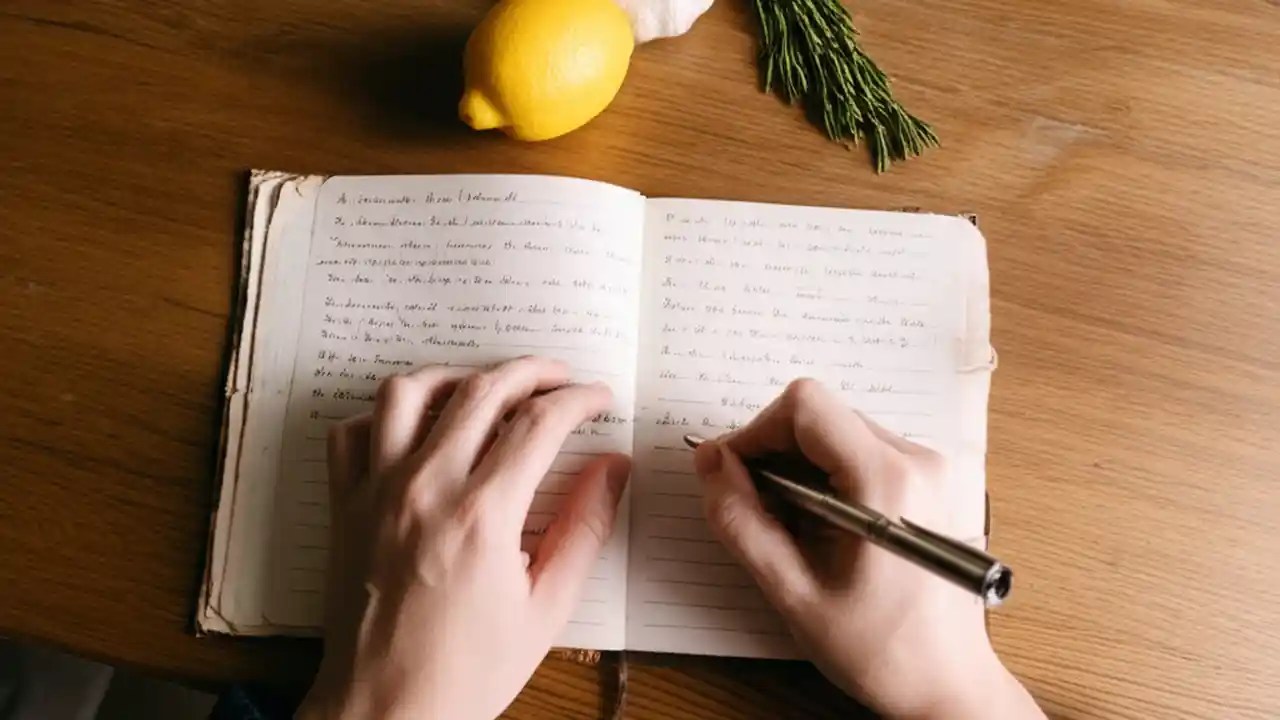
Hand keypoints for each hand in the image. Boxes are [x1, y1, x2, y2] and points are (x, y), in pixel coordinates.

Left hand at [297, 357, 630, 719]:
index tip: (596, 399)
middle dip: (532, 372)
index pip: (540, 423)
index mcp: (482, 517)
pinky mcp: (345, 507)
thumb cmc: (466, 672)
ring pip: (408, 392)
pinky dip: (382, 415)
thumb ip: (584, 527)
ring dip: (455, 376)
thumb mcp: (546, 607)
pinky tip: (415, 427)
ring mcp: (377, 493)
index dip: (578, 399)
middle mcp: (425, 490)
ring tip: (486, 387)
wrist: (386, 710)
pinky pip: (351, 432)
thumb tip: (612, 468)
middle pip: (482, 390)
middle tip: (559, 379)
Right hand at [694, 379, 1042, 719]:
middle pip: (819, 416)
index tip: (733, 476)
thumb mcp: (792, 591)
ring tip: (792, 531)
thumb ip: (741, 520)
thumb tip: (709, 462)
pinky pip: (858, 453)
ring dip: (798, 469)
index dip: (755, 433)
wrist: (946, 684)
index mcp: (887, 479)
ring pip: (835, 432)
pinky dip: (824, 479)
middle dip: (774, 455)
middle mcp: (915, 459)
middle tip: (760, 513)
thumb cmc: (881, 649)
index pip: (805, 406)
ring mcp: (926, 468)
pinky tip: (820, 530)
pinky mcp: (925, 482)